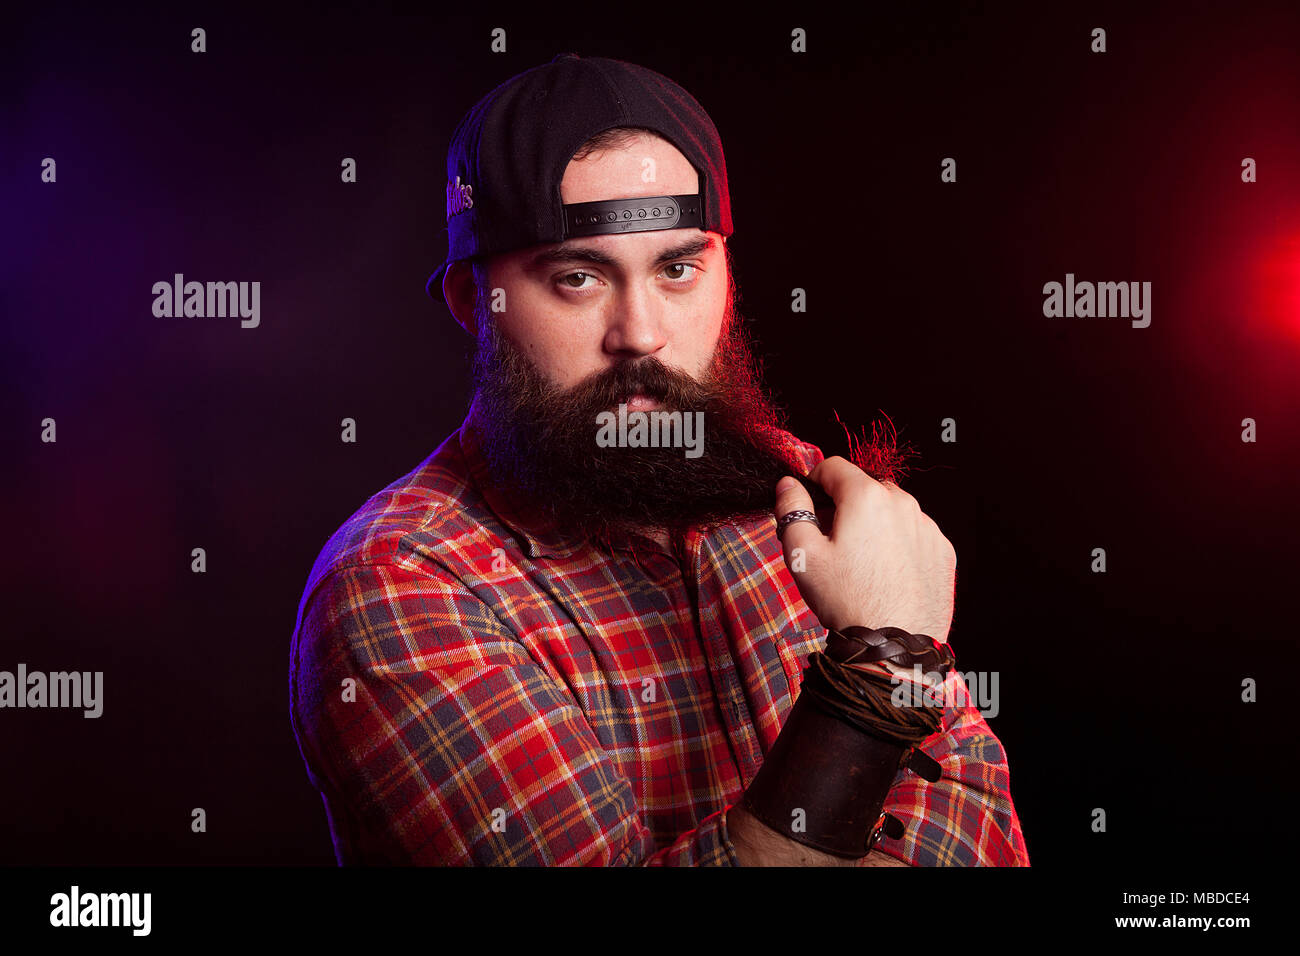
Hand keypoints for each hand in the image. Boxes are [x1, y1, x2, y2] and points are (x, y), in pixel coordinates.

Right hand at [774, 457, 955, 641]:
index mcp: (866, 496)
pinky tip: (886, 574)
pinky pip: (915, 535)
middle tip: (832, 543)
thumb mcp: (802, 554)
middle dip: (845, 506)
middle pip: (865, 488)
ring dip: (874, 525)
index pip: (833, 466)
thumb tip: (788, 484)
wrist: (895, 645)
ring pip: (892, 511)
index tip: (807, 505)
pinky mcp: (943, 551)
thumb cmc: (846, 600)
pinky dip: (899, 545)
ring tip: (861, 564)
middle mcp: (903, 503)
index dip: (813, 482)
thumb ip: (791, 509)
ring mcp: (928, 527)